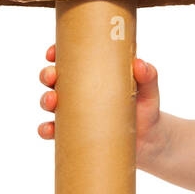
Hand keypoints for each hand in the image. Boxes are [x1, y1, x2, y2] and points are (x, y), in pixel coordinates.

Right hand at [38, 46, 167, 162]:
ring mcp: (76, 112)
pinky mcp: (76, 133)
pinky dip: (46, 130)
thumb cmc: (146, 107)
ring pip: (50, 103)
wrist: (149, 140)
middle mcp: (80, 91)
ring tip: (52, 101)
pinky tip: (49, 130)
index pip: (70, 59)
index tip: (52, 52)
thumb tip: (139, 64)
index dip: (56, 53)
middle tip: (52, 77)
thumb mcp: (149, 90)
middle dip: (47, 75)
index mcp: (94, 73)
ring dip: (45, 100)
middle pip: (54, 79)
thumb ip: (148, 76)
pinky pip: (54, 131)